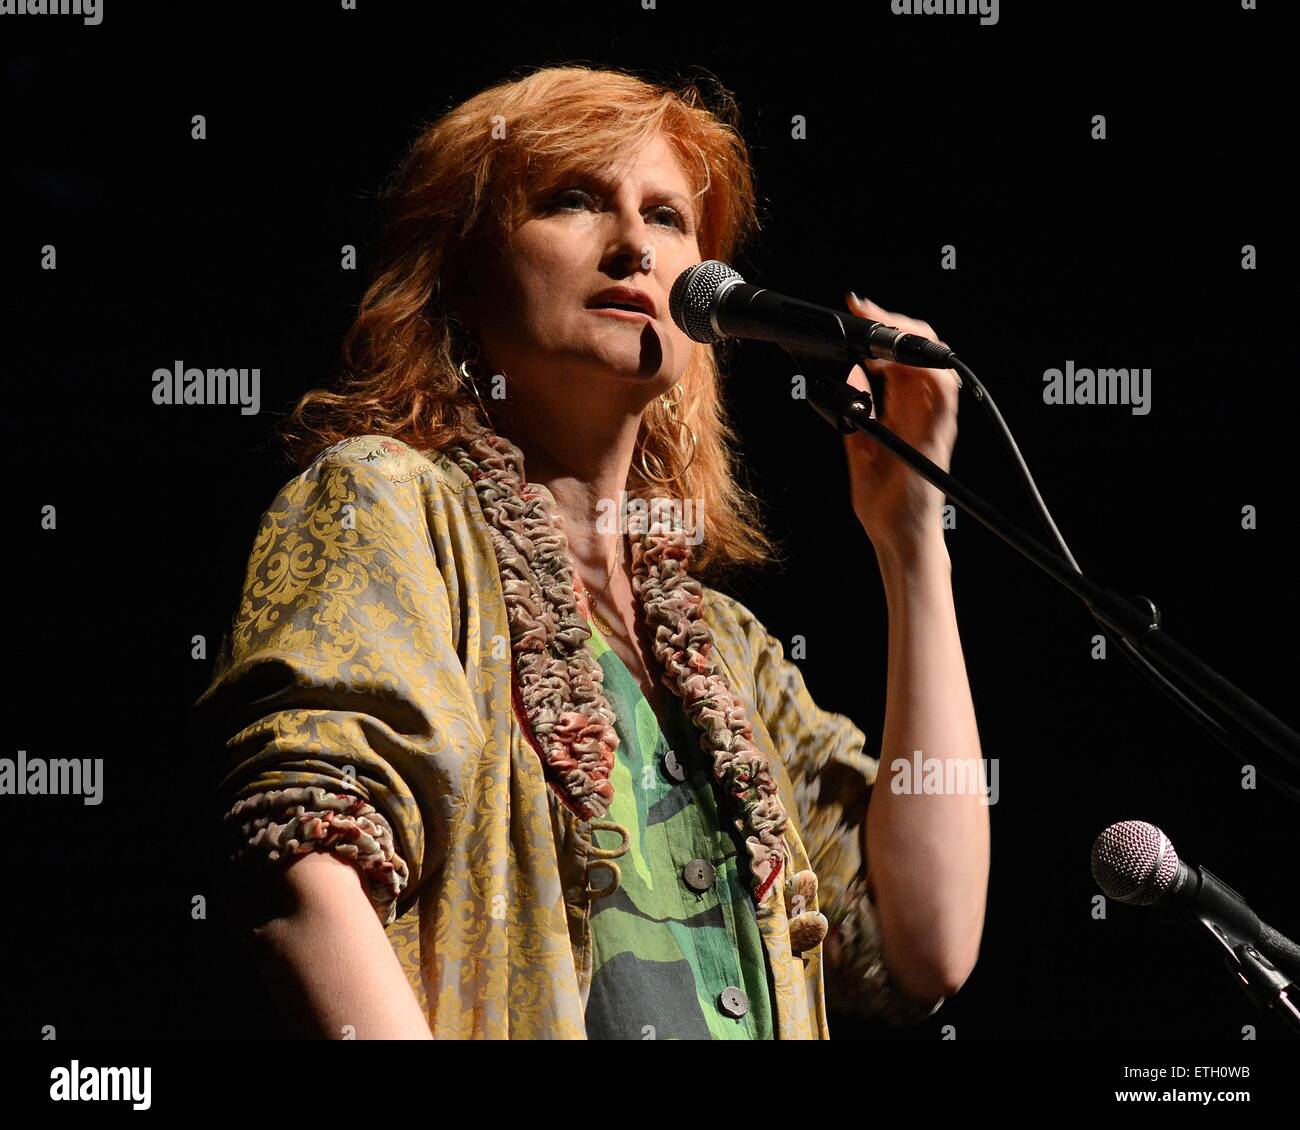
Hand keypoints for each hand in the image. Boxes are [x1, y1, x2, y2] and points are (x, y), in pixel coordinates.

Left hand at [841, 293, 959, 559]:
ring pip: (935, 364)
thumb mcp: (858, 442)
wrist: (895, 536)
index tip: (856, 310)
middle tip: (864, 310)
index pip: (897, 357)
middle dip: (894, 323)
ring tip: (883, 327)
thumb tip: (845, 372)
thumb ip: (855, 408)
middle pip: (918, 351)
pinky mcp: (937, 436)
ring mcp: (933, 421)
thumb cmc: (882, 500)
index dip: (880, 329)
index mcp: (902, 409)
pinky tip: (905, 360)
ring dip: (910, 340)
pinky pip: (944, 396)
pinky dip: (930, 372)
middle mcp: (922, 410)